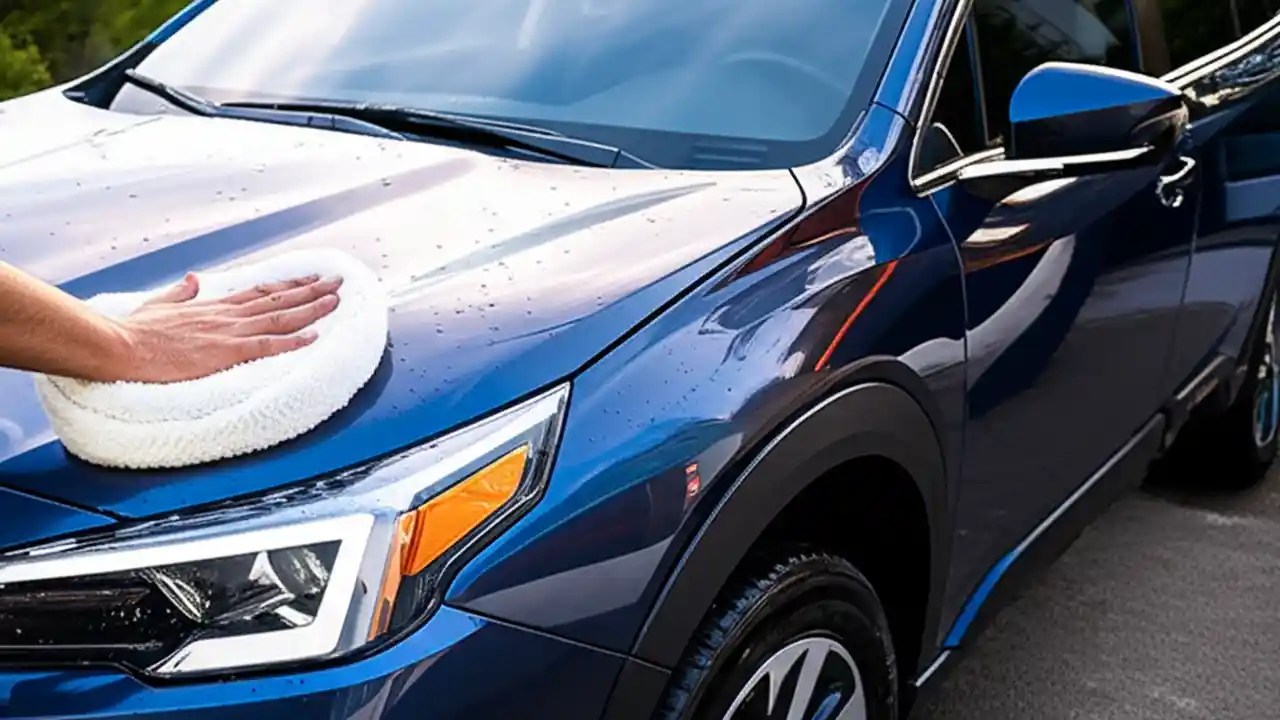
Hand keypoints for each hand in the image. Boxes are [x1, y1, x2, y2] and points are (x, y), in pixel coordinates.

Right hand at [106, 273, 342, 382]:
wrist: (120, 346)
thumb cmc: (135, 332)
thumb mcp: (160, 305)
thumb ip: (181, 293)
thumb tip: (193, 279)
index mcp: (213, 306)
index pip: (260, 293)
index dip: (288, 286)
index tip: (310, 279)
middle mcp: (227, 315)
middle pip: (278, 300)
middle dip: (311, 290)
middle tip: (338, 282)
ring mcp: (228, 332)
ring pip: (280, 318)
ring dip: (311, 309)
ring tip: (336, 299)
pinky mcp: (225, 352)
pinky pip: (267, 346)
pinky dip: (293, 341)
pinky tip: (315, 336)